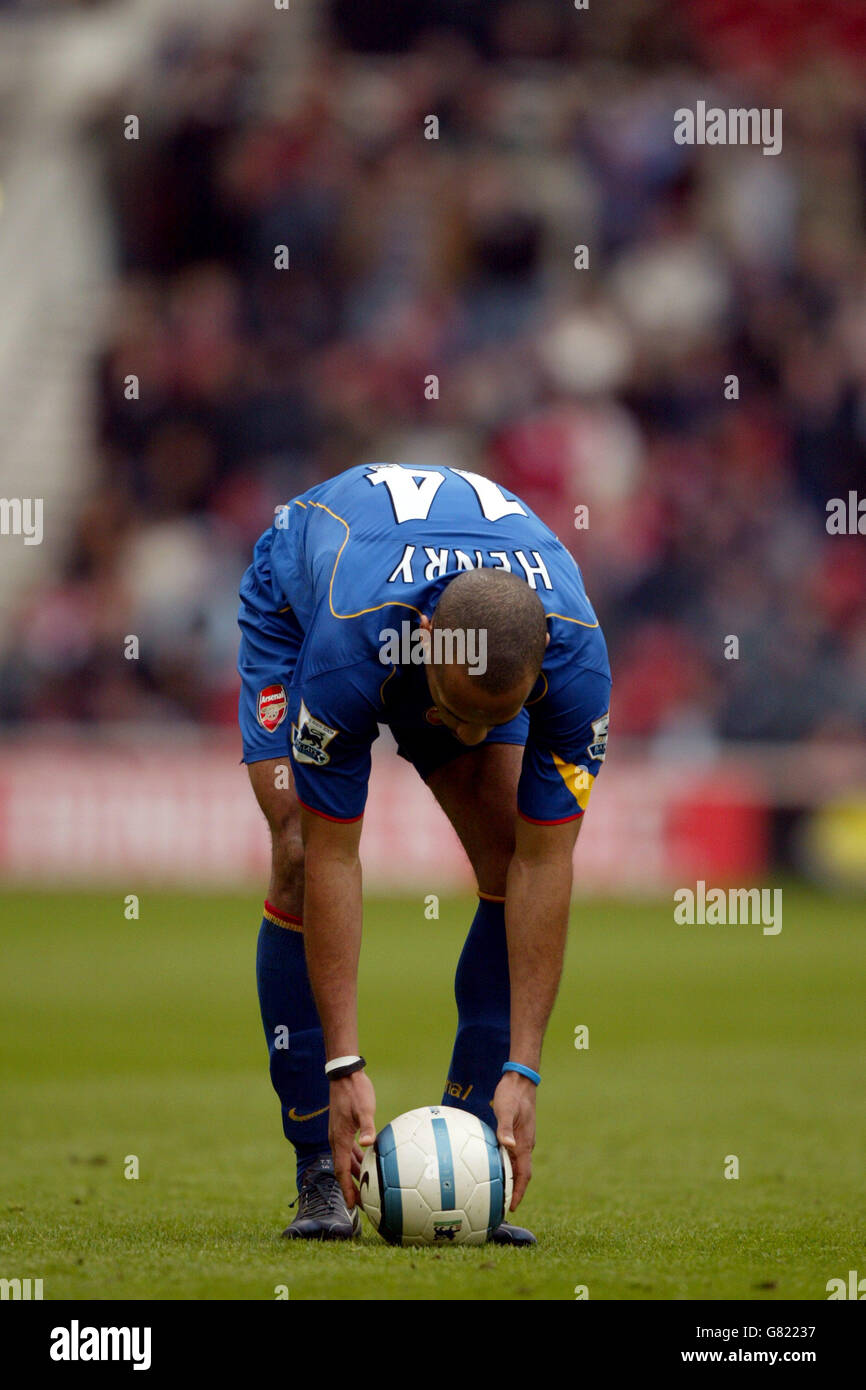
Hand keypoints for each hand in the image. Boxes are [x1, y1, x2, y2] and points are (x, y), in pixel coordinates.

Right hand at [329, 1070, 375, 1207]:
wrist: (345, 1075)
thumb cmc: (355, 1091)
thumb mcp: (365, 1109)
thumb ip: (367, 1127)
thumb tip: (369, 1144)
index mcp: (340, 1139)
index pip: (341, 1170)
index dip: (346, 1189)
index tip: (351, 1205)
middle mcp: (336, 1139)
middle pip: (342, 1169)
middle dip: (351, 1187)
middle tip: (362, 1203)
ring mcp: (339, 1134)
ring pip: (345, 1160)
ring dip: (354, 1174)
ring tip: (364, 1188)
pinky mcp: (344, 1128)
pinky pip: (349, 1150)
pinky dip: (356, 1160)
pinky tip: (366, 1162)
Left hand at [492, 1071, 535, 1209]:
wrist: (521, 1080)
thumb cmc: (512, 1094)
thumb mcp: (506, 1110)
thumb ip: (505, 1128)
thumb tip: (507, 1145)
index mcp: (524, 1143)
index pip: (524, 1174)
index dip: (518, 1192)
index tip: (512, 1207)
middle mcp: (525, 1144)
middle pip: (521, 1174)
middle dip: (514, 1191)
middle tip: (501, 1206)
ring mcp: (522, 1139)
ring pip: (517, 1165)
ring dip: (510, 1179)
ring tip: (497, 1192)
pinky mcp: (516, 1133)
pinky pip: (512, 1154)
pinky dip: (505, 1165)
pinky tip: (493, 1165)